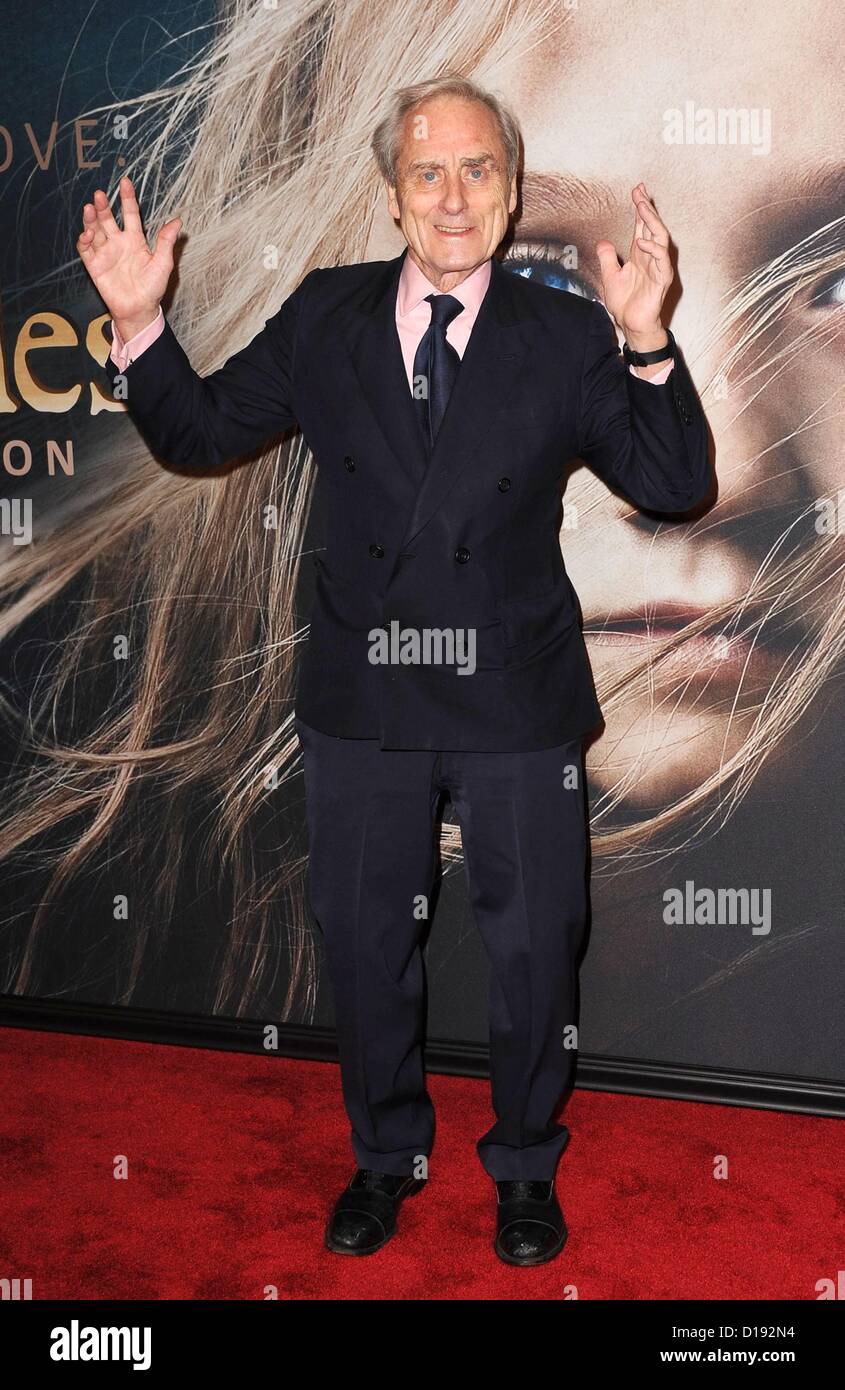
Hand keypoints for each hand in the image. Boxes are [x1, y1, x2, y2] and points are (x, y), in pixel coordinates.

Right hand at [76, 175, 181, 338]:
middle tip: (100, 195)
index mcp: (135, 240)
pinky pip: (86, 249)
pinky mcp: (95, 265)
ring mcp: (106, 253)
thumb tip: (178, 221)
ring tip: (90, 208)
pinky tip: (88, 234)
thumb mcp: (163, 263)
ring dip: (91, 219)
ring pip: (95, 230)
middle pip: (108, 219)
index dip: (127, 198)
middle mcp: (119, 243)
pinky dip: (85, 240)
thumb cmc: (153, 288)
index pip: (130, 214)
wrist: (139, 310)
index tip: (125, 182)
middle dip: (103, 206)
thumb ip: (166, 242)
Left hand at [594, 182, 673, 348]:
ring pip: (660, 238)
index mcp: (640, 254)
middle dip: (646, 208)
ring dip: (652, 221)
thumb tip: (603, 242)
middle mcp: (651, 257)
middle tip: (640, 192)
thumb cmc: (625, 303)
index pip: (642, 226)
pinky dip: (653, 249)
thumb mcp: (610, 276)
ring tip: (642, 207)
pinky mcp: (662, 279)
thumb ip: (607, 258)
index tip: (636, 190)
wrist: (631, 324)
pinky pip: (662, 260)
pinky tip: (642, 242)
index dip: (640, 208)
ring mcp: (659, 267)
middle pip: (652, 226)